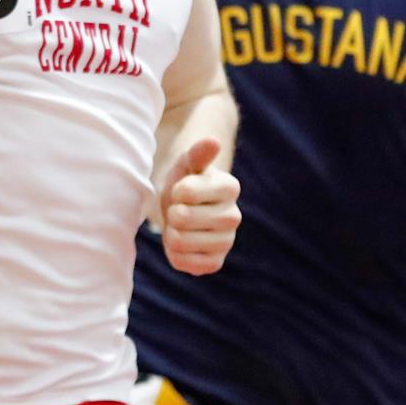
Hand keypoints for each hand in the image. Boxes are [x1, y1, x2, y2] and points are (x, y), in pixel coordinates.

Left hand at [158, 136, 240, 274]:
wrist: (184, 210)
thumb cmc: (185, 183)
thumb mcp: (187, 165)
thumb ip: (198, 154)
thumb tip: (213, 141)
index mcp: (231, 187)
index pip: (186, 191)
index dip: (175, 191)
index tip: (181, 190)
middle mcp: (234, 216)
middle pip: (182, 218)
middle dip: (171, 213)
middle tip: (178, 210)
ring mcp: (227, 242)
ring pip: (180, 242)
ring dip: (171, 234)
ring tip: (179, 226)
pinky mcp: (215, 262)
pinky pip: (185, 264)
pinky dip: (175, 254)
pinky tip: (183, 244)